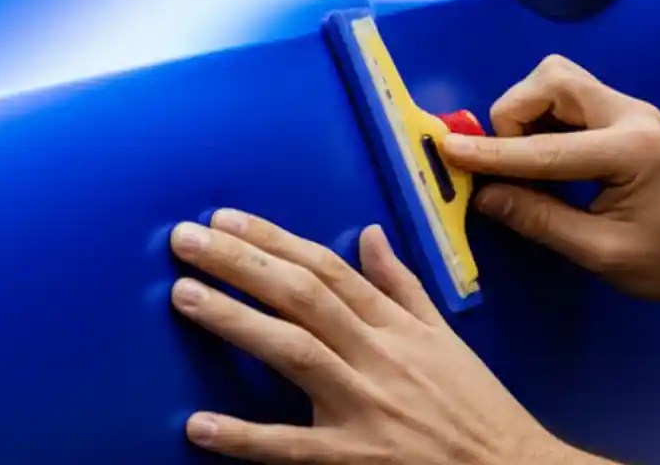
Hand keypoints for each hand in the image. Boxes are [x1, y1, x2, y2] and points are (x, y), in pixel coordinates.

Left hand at [169, 210, 607, 463]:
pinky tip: (199, 425)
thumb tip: (370, 234)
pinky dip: (245, 436)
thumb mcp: (444, 337)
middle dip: (241, 262)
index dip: (273, 239)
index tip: (226, 218)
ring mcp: (364, 407)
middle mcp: (377, 356)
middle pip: (301, 296)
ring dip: (235, 320)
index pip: (326, 268)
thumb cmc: (476, 406)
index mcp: (396, 326)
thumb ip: (401, 285)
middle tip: (186, 239)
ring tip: (183, 295)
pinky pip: (292, 447)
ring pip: (293, 351)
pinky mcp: (354, 459)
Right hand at [440, 55, 659, 305]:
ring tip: (525, 163)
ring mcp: (630, 110)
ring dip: (527, 114)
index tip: (448, 150)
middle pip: (552, 80)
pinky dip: (542, 120)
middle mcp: (632, 115)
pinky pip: (569, 98)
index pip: (545, 147)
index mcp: (631, 151)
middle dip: (514, 115)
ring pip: (558, 81)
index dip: (491, 152)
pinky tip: (544, 160)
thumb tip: (484, 196)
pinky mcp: (625, 115)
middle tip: (505, 163)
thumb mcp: (601, 253)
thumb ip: (540, 221)